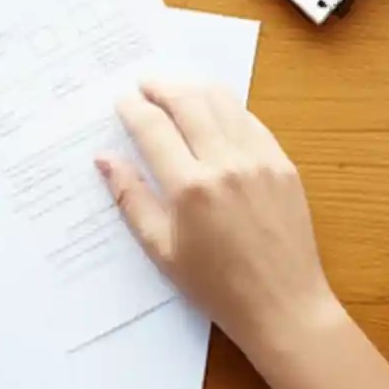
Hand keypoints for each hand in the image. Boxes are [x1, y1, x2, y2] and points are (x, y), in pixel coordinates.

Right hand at [96, 81, 341, 352]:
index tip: (122, 101)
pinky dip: (228, 108)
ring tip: (177, 90)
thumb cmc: (216, 286)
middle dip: (162, 87)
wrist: (282, 304)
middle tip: (145, 84)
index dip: (133, 109)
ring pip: (223, 102)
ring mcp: (259, 160)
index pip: (153, 129)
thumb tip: (104, 159)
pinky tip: (215, 111)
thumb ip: (131, 199)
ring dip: (195, 89)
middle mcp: (226, 164)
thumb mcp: (162, 250)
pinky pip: (251, 121)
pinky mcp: (283, 164)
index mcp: (190, 188)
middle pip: (187, 102)